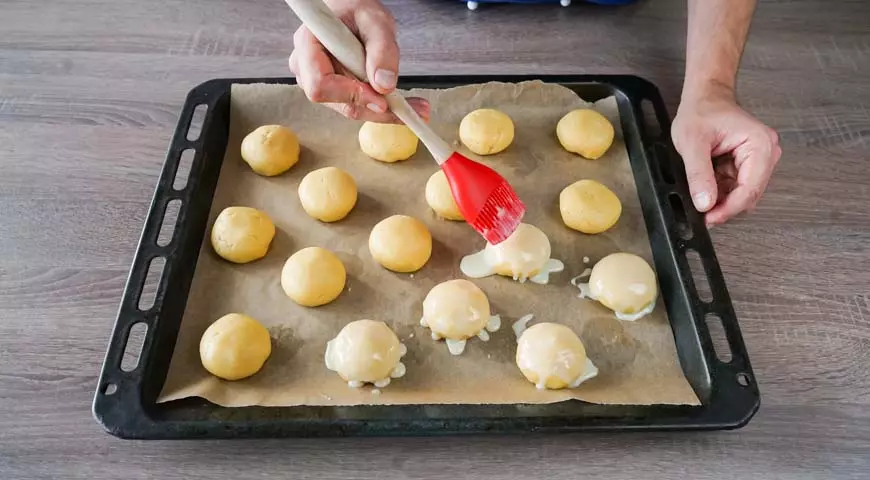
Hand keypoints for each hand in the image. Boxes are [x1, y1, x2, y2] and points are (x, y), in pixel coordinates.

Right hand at [288, 0, 428, 122]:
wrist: (352, 13)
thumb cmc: (357, 10)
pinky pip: (355, 105)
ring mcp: (316, 80)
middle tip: (406, 108)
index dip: (350, 94)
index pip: (319, 84)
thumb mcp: (376, 21)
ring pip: (349, 108)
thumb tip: (384, 85)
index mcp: (308, 44)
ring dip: (381, 109)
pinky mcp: (333, 90)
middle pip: (336, 102)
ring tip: (412, 105)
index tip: (380, 98)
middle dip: (373, 107)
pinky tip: (399, 103)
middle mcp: (306, 67)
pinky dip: (379, 106)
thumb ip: (382, 50)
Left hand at [672, 88, 781, 225]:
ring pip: (741, 194)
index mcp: (760, 145)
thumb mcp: (692, 142)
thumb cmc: (701, 111)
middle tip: (701, 213)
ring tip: (699, 193)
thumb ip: (698, 174)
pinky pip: (735, 187)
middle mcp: (765, 154)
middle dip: (724, 206)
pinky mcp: (747, 165)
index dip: (729, 209)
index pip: (750, 189)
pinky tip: (706, 186)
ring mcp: (758, 160)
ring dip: (721, 199)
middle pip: (749, 195)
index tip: (708, 218)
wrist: (704, 97)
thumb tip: (705, 203)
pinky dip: (720, 192)